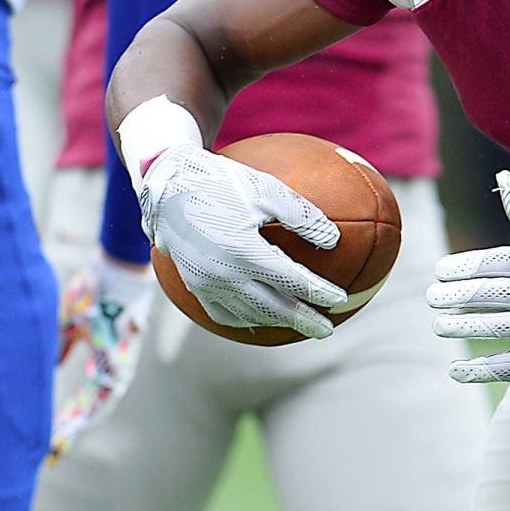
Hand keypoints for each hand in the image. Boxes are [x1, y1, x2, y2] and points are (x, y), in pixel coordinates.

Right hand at [48, 256, 155, 462]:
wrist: (116, 270)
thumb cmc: (95, 292)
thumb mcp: (69, 323)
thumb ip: (60, 347)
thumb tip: (47, 367)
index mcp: (100, 362)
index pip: (81, 399)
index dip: (65, 421)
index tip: (48, 444)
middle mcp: (112, 369)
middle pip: (89, 409)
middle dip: (68, 433)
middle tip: (48, 458)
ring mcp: (119, 365)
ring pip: (98, 406)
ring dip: (75, 428)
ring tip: (56, 448)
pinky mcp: (121, 358)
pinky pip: (104, 392)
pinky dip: (86, 411)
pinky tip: (72, 427)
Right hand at [138, 143, 347, 339]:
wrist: (167, 183)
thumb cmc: (223, 181)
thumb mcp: (267, 189)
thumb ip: (303, 215)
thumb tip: (334, 240)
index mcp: (244, 252)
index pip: (292, 282)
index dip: (319, 293)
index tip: (341, 301)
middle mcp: (224, 274)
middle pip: (273, 308)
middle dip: (303, 321)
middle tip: (327, 329)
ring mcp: (206, 283)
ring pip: (248, 315)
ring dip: (276, 322)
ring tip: (297, 324)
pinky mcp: (192, 284)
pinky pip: (221, 313)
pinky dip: (244, 320)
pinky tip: (257, 319)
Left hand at [428, 172, 509, 382]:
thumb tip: (502, 176)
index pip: (502, 261)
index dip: (469, 265)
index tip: (440, 270)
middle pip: (499, 294)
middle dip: (461, 295)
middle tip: (431, 297)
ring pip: (503, 328)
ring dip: (467, 328)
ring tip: (438, 325)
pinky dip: (483, 370)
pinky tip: (455, 370)